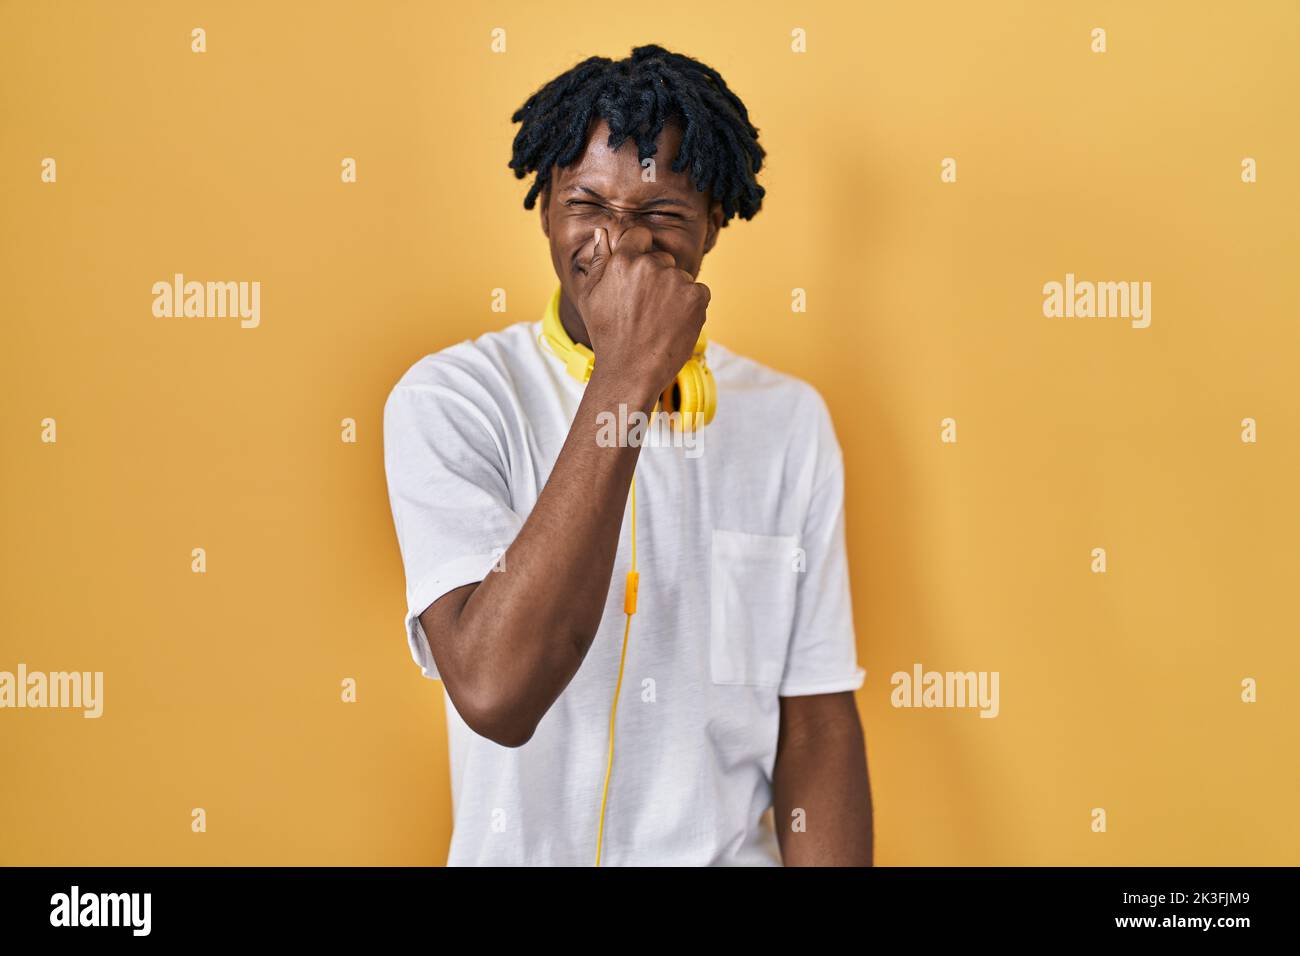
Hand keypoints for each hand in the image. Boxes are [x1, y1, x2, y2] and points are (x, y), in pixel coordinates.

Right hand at [574, 225, 710, 402]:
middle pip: (662, 260)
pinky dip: (691, 307)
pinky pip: (699, 292)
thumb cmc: (607, 335)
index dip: (640, 252)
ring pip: (681, 278)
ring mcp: (676, 280)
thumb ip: (599, 260)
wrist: (631, 371)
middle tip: (645, 310)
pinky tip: (674, 325)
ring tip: (659, 321)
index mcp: (623, 261)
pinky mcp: (696, 296)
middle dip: (657, 279)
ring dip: (674, 294)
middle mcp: (651, 266)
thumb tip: (602, 231)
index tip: (639, 276)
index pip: (640, 236)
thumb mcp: (591, 296)